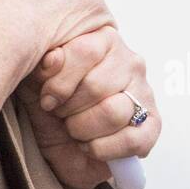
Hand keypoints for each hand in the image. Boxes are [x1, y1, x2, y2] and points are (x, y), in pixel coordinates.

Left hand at [16, 25, 160, 188]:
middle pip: (96, 86)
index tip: (46, 99)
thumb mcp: (37, 79)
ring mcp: (144, 92)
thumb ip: (43, 64)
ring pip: (113, 113)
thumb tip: (53, 58)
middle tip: (61, 115)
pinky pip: (132, 140)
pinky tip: (90, 146)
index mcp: (102, 39)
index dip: (60, 81)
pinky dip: (102, 149)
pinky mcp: (152, 124)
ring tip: (74, 129)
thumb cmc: (51, 102)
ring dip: (83, 129)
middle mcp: (129, 61)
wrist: (59, 142)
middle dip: (69, 109)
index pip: (84, 51)